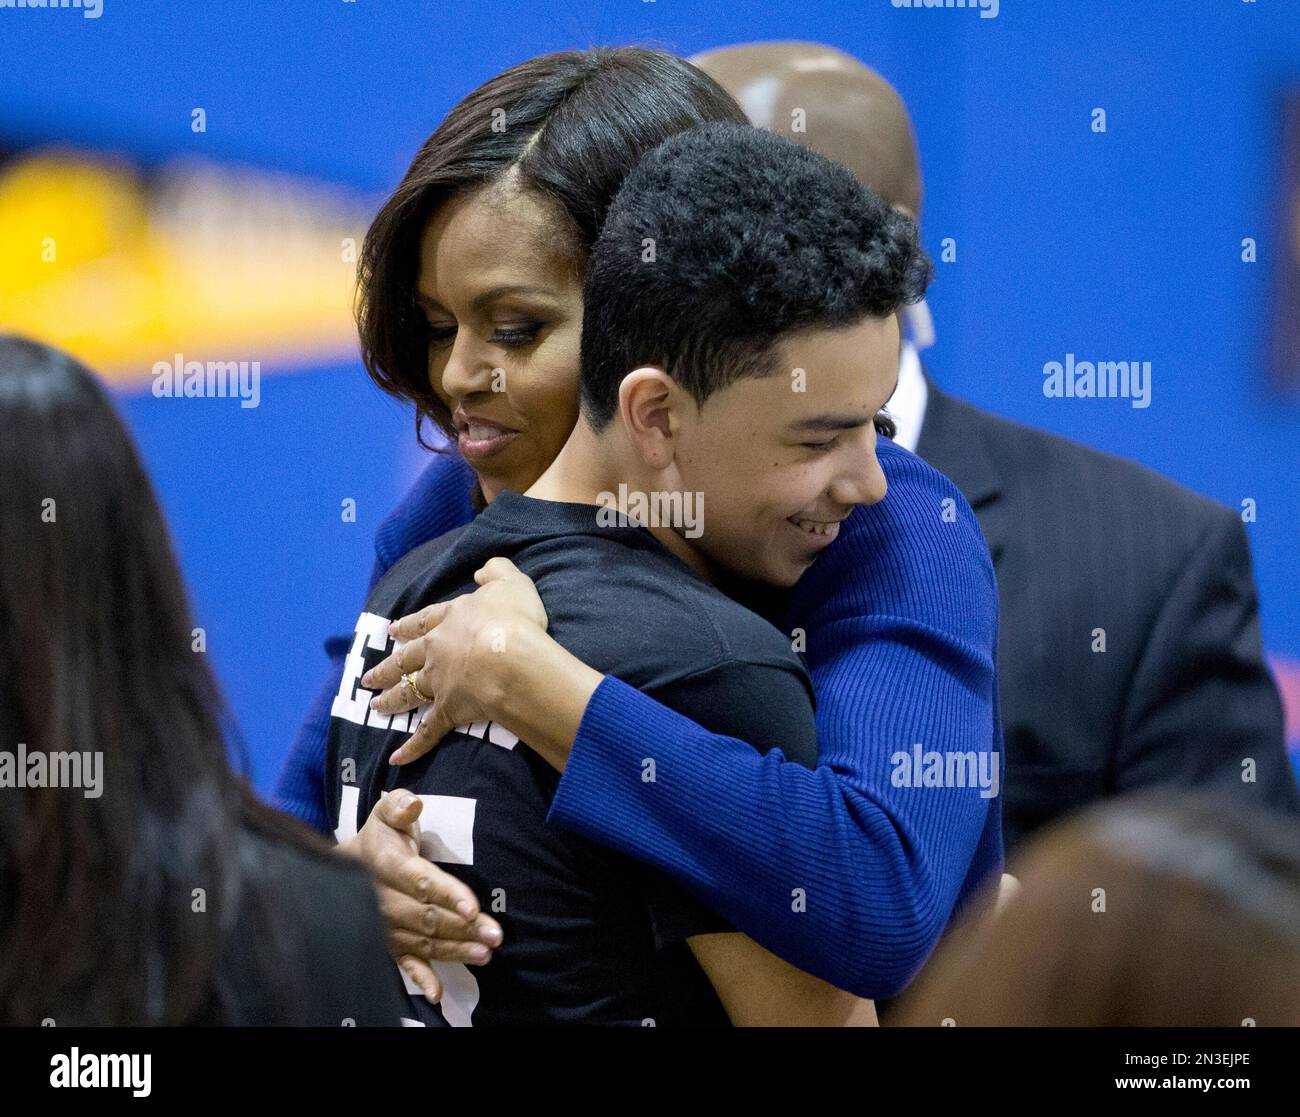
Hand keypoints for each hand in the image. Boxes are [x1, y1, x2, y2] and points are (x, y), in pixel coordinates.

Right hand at [338, 788, 501, 1001]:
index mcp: (386, 865)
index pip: (421, 881)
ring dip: (454, 950)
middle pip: (427, 916)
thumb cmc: (378, 838)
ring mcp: (383, 926)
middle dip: (462, 927)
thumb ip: (399, 806)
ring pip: (422, 941)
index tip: (473, 907)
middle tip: (495, 935)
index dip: (448, 894)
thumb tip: (414, 804)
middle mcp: (382, 900)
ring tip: (485, 954)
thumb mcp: (386, 814)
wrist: (340, 869)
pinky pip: (402, 963)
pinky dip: (420, 978)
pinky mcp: (386, 943)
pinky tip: (436, 993)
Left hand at [363, 557, 548, 764]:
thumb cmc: (512, 619)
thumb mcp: (510, 583)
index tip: (392, 631)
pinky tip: (396, 759)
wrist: (510, 657)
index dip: (408, 626)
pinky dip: (412, 747)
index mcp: (450, 620)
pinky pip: (427, 733)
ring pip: (408, 693)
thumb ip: (496, 572)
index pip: (423, 622)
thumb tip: (483, 569)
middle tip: (368, 677)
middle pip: (405, 660)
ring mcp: (439, 683)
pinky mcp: (448, 711)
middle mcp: (437, 651)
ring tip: (375, 707)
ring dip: (391, 701)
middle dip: (387, 668)